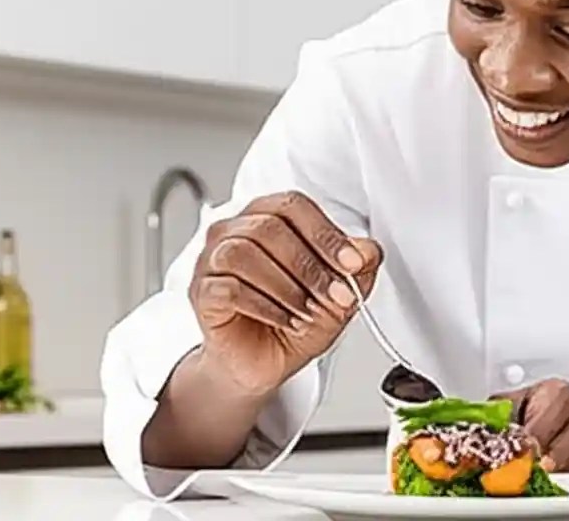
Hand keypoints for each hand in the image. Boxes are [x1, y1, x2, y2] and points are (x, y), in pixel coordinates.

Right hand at [188, 191, 381, 396]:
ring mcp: (212, 260)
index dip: (326, 233)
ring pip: (243, 254)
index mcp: (267, 217)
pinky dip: (264, 306)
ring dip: (286, 287)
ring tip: (307, 311)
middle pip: (269, 228)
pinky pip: (228, 288)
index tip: (352, 262)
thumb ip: (358, 267)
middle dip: (311, 266)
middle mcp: (234, 231)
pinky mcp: (202, 292)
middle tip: (334, 296)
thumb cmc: (295, 317)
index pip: (293, 206)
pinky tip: (284, 319)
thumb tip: (367, 252)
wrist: (263, 362)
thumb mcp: (340, 292)